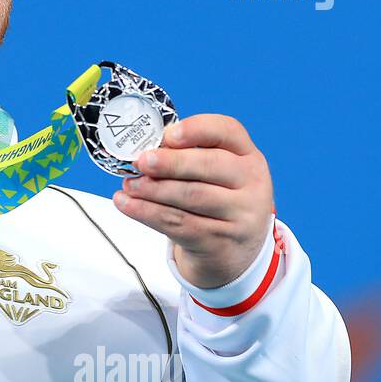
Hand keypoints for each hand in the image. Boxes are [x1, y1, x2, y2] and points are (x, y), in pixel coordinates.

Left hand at [112, 114, 273, 288]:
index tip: (168, 134)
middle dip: (170, 162)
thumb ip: (188, 157)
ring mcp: (241, 214)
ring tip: (129, 185)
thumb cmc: (217, 201)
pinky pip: (179, 223)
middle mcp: (252, 183)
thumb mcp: (216, 174)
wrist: (235, 252)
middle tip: (141, 161)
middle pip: (210, 165)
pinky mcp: (221, 241)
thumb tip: (146, 151)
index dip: (197, 129)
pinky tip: (127, 204)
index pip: (228, 131)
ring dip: (153, 189)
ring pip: (191, 196)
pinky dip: (147, 212)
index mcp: (248, 156)